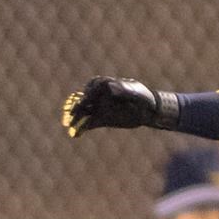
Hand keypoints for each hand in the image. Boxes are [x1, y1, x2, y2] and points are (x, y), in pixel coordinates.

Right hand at [61, 76, 178, 137]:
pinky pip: (88, 123)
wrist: (149, 110)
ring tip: (69, 126)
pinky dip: (81, 128)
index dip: (85, 96)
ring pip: (83, 113)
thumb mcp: (136, 92)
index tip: (83, 103)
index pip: (91, 89)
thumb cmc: (143, 97)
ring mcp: (98, 107)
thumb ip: (123, 89)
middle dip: (76, 108)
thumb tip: (111, 86)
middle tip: (69, 116)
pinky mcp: (101, 119)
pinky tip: (75, 134)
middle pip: (83, 101)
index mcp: (104, 85)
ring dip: (75, 119)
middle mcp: (98, 96)